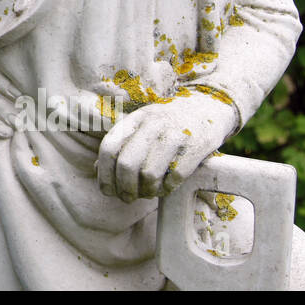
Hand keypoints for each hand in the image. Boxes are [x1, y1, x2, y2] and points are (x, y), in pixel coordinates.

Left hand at [96, 93, 236, 201]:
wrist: (207, 107)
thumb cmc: (167, 124)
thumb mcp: (141, 126)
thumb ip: (121, 145)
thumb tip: (97, 169)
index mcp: (136, 119)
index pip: (109, 148)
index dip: (104, 174)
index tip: (108, 191)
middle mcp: (153, 124)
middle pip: (127, 164)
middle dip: (124, 188)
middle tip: (128, 197)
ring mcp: (176, 134)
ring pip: (149, 174)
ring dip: (146, 191)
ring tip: (148, 193)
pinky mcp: (197, 146)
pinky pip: (175, 177)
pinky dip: (167, 189)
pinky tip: (166, 188)